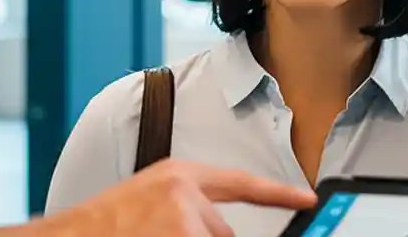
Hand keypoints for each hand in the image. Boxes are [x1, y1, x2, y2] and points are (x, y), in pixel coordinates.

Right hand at [35, 158, 315, 236]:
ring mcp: (183, 218)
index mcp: (176, 176)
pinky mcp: (181, 235)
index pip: (239, 182)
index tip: (307, 198)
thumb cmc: (100, 225)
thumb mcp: (145, 205)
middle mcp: (184, 192)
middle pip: (222, 232)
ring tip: (148, 236)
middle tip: (158, 233)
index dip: (276, 192)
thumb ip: (185, 211)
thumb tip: (212, 228)